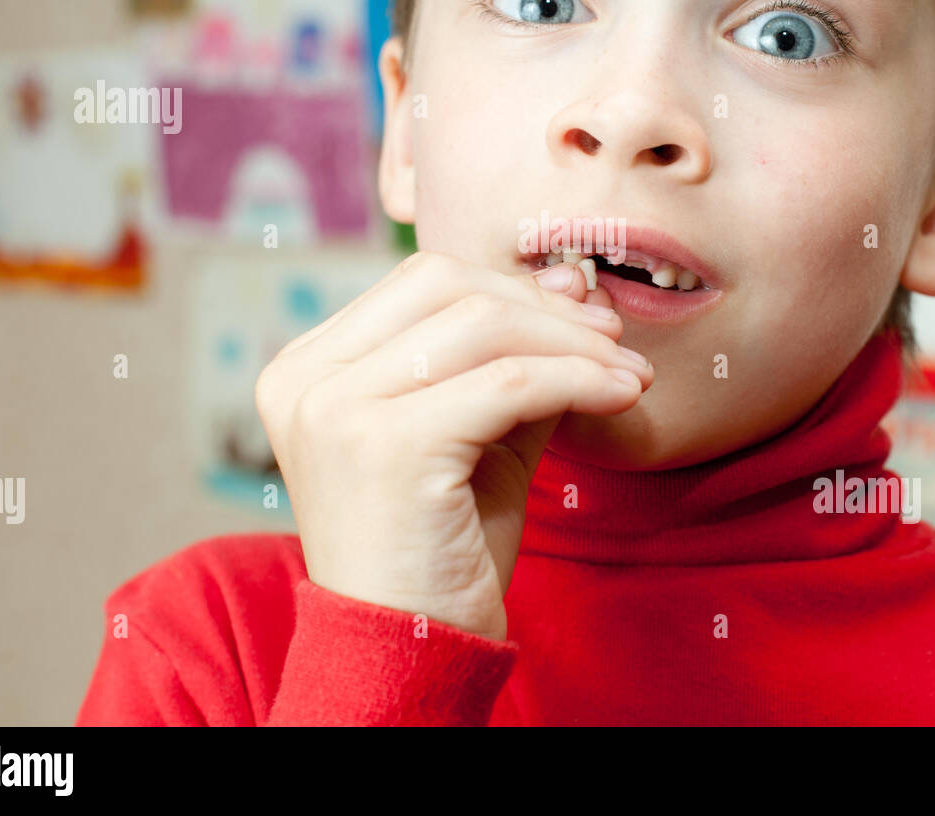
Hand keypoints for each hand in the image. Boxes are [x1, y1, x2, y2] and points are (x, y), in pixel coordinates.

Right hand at [254, 251, 651, 642]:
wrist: (407, 652)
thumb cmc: (441, 547)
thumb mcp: (477, 434)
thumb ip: (513, 359)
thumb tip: (569, 284)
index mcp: (310, 367)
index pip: (423, 281)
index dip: (513, 287)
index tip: (584, 314)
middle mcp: (305, 378)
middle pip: (449, 287)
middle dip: (545, 309)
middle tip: (614, 340)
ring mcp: (335, 408)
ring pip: (484, 326)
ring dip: (574, 343)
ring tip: (628, 373)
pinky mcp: (384, 446)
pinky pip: (509, 384)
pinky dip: (578, 380)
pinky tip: (622, 397)